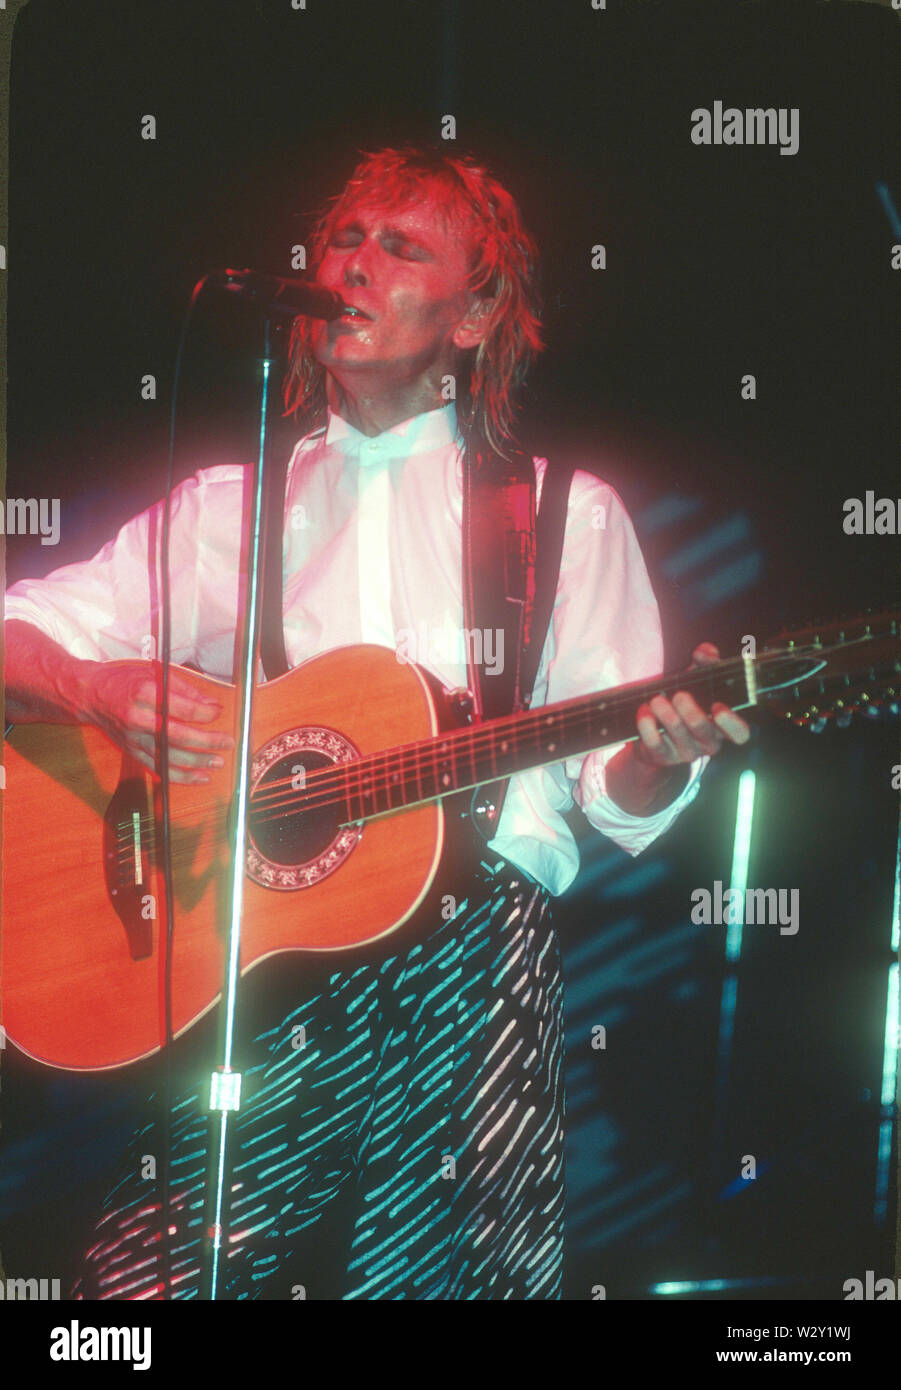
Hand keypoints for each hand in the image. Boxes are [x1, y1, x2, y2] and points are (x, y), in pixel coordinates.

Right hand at [80, 660, 233, 784]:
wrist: (90, 696)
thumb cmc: (124, 681)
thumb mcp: (155, 674)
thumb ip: (186, 691)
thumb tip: (212, 706)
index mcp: (143, 693)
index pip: (181, 708)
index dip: (204, 712)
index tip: (218, 712)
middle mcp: (137, 718)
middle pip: (177, 735)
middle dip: (206, 741)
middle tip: (227, 742)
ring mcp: (133, 738)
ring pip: (168, 756)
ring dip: (196, 763)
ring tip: (217, 763)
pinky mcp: (132, 752)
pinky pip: (158, 767)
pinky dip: (180, 775)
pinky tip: (199, 777)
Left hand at [633, 642, 750, 767]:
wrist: (651, 729)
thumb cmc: (682, 702)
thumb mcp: (695, 680)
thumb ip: (704, 663)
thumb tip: (706, 651)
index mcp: (722, 725)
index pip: (740, 734)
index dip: (732, 723)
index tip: (718, 707)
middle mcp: (708, 742)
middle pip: (705, 732)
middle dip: (692, 713)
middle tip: (679, 695)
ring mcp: (686, 752)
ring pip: (680, 737)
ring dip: (667, 715)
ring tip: (657, 699)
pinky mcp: (663, 757)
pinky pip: (656, 744)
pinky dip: (648, 726)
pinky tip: (644, 711)